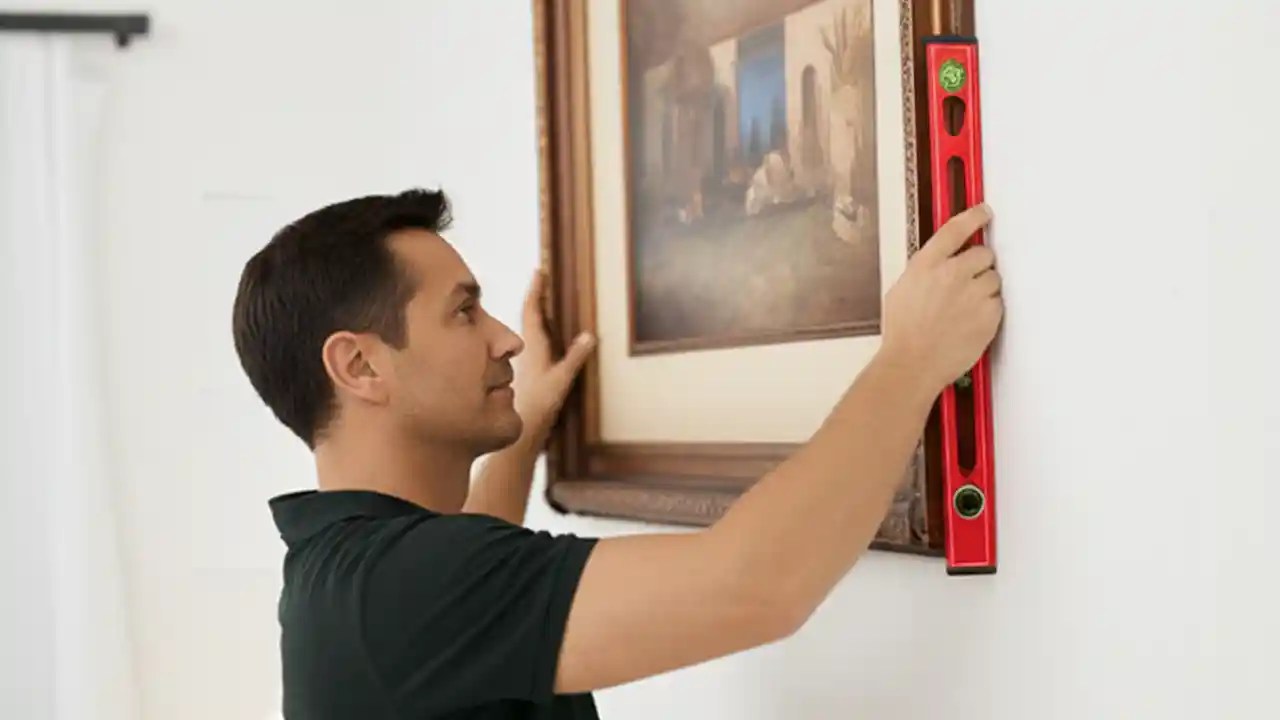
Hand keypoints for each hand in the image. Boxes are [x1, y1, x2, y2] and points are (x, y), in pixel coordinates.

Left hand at [512, 269, 596, 444]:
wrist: (525, 427)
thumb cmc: (539, 403)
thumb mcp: (562, 378)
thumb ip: (575, 357)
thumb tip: (589, 335)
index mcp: (533, 345)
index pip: (532, 310)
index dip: (536, 290)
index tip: (539, 271)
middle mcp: (528, 349)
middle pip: (530, 315)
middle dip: (537, 296)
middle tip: (543, 279)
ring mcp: (528, 358)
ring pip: (531, 328)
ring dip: (538, 312)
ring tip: (547, 299)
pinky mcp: (531, 369)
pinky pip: (535, 341)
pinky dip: (541, 330)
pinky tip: (548, 334)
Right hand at [880, 203, 1002, 393]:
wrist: (912, 363)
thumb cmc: (903, 332)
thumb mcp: (902, 289)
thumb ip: (925, 270)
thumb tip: (940, 263)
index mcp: (927, 264)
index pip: (956, 229)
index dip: (973, 217)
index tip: (984, 212)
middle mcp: (952, 274)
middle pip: (983, 253)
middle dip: (978, 265)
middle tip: (967, 283)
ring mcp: (973, 294)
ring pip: (993, 279)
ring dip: (984, 289)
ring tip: (964, 309)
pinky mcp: (989, 315)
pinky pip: (997, 303)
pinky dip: (988, 311)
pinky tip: (969, 322)